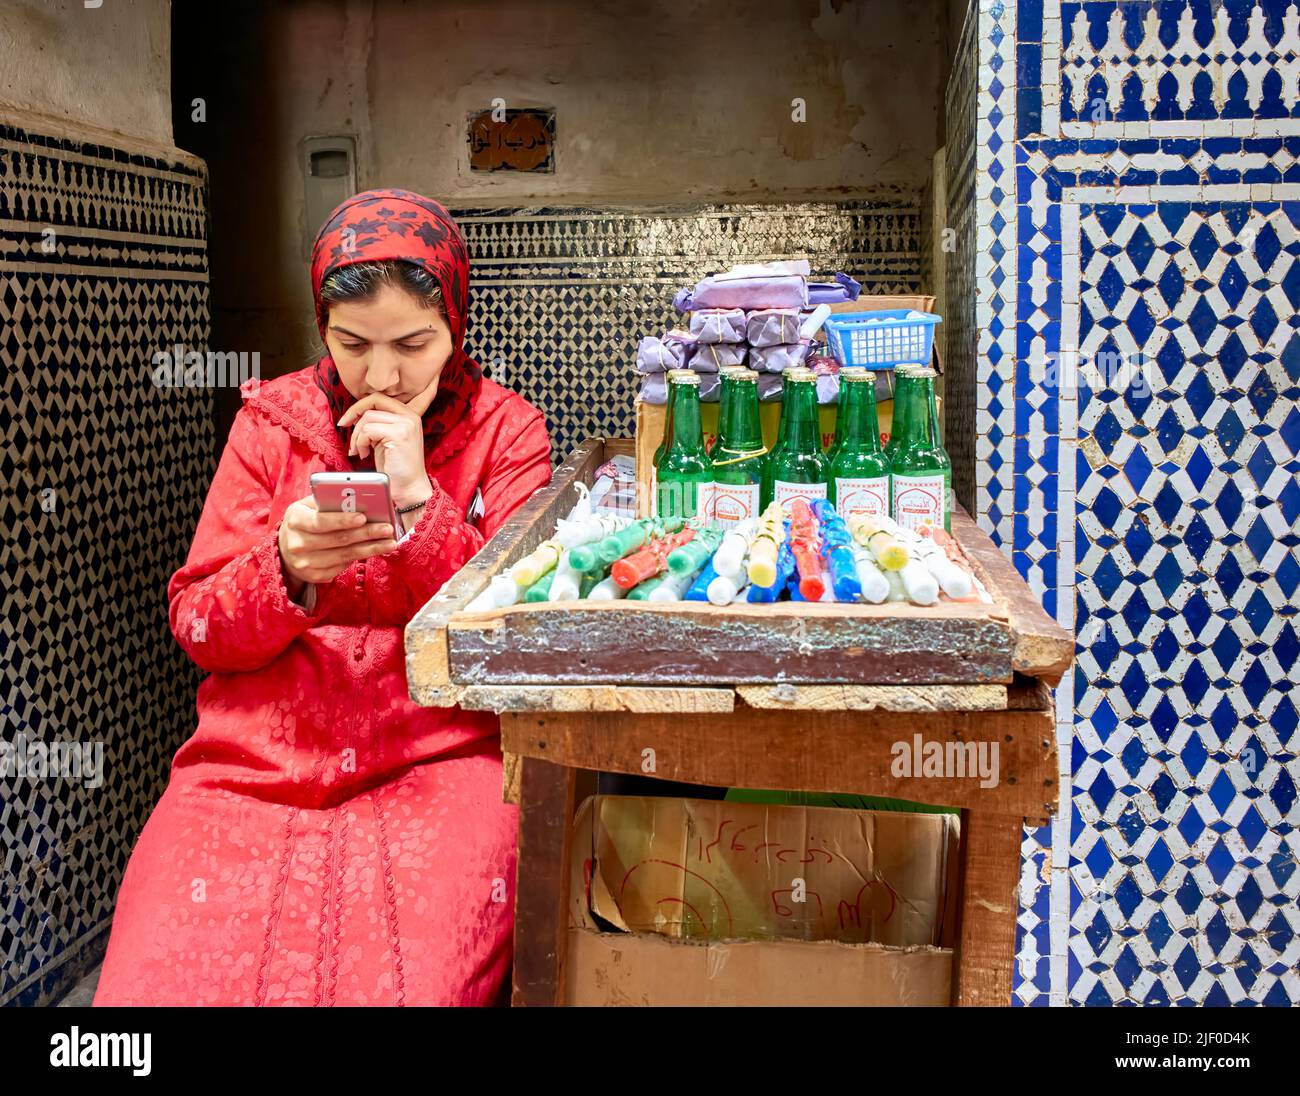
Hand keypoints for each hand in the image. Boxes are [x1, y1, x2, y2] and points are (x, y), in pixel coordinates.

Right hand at [277, 494, 397, 596]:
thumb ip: (327, 501)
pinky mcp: (315, 576)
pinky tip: (374, 550)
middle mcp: (297, 544)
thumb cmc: (304, 521)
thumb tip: (358, 498)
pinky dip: (360, 557)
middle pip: (338, 540)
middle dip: (367, 533)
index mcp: (295, 520)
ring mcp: (305, 563)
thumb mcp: (308, 506)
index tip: (363, 517)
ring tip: (390, 542)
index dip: (342, 520)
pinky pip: (342, 566)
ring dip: (371, 548)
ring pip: (345, 555)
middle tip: (387, 529)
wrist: (285, 549)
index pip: (321, 521)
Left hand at [338, 380, 438, 507]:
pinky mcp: (398, 434)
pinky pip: (368, 431)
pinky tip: (365, 455)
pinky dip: (361, 443)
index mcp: (409, 415)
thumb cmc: (395, 468)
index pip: (380, 398)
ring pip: (368, 418)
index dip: (360, 405)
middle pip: (373, 401)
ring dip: (357, 436)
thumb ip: (378, 424)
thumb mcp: (386, 440)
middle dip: (353, 413)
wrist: (409, 489)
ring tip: (360, 451)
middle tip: (343, 426)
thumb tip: (355, 415)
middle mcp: (410, 416)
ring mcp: (406, 424)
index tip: (347, 419)